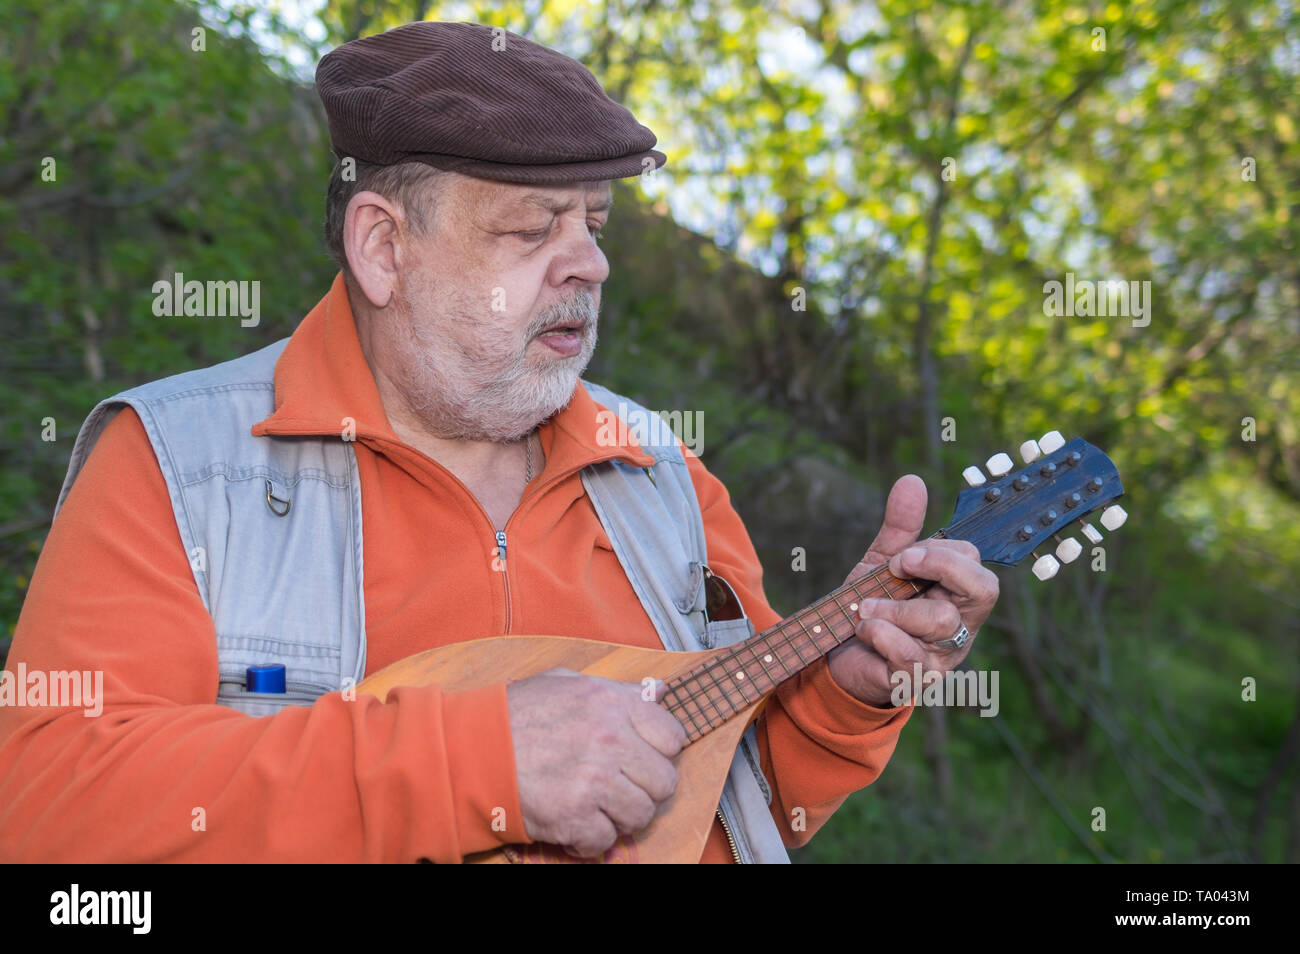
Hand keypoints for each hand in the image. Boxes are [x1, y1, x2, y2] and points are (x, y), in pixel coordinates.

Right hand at [506, 668, 685, 857]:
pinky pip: (605, 840)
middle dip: (643, 789)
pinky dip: (588, 839)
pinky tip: (571, 822)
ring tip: (594, 806)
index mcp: (612, 704)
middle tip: (617, 787)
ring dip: (619, 816)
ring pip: (642, 815)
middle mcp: (610, 739)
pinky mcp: (574, 815)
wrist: (468, 749)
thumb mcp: (566, 683)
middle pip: (664, 781)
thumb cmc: (513, 716)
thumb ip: (617, 689)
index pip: (672, 737)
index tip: (640, 759)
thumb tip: (658, 692)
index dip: (659, 752)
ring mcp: (595, 779)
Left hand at [827, 475, 999, 706]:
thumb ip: (899, 528)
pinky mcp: (917, 680)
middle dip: (938, 569)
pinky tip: (864, 630)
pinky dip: (882, 637)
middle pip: (982, 590)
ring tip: (864, 608)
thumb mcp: (882, 564)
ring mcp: (943, 655)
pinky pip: (912, 657)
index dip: (941, 554)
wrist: (839, 655)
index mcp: (957, 593)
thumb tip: (912, 481)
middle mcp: (961, 624)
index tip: (901, 556)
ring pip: (943, 621)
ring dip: (895, 607)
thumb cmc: (872, 608)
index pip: (976, 564)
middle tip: (895, 569)